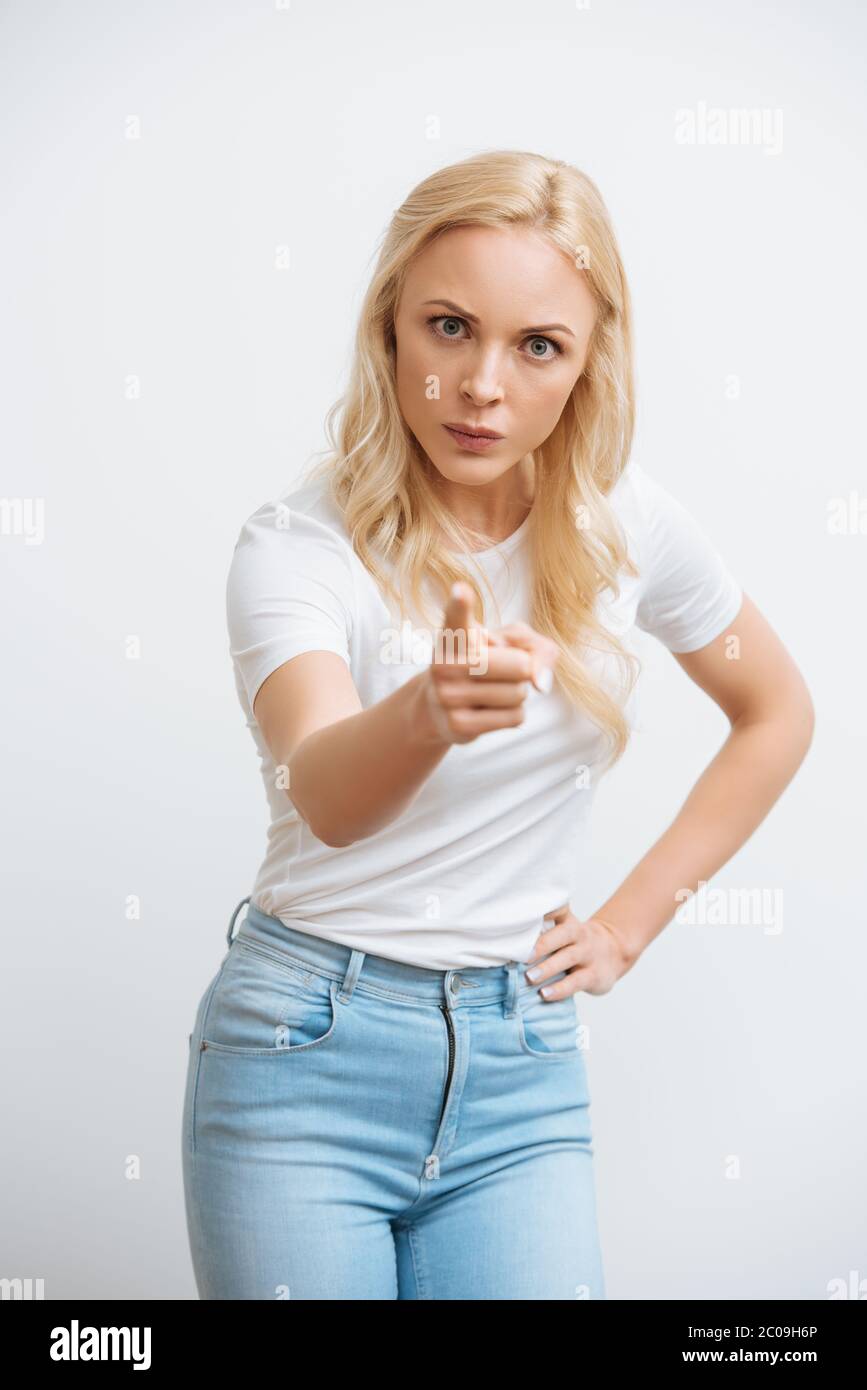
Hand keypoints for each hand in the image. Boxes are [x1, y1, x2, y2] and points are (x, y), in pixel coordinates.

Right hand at [422, 582, 559, 745]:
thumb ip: (537, 648)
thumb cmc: (485, 663)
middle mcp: (444, 663)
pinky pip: (514, 718)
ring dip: (518, 694)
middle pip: (520, 665)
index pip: (458, 617)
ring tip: (492, 691)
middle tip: (500, 671)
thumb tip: (540, 683)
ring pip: (519, 694)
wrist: (442, 707)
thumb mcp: (512, 643)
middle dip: (524, 670)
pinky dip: (513, 714)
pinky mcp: (457, 725)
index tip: (461, 590)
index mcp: (454, 635)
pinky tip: (489, 710)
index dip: (461, 603)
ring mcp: (447, 696)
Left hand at [525, 903, 634, 999]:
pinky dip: (560, 989)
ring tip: (529, 978)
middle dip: (541, 945)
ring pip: (567, 958)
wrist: (614, 951)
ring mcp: (588, 954)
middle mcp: (579, 934)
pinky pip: (576, 981)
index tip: (527, 913)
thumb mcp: (565, 930)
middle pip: (561, 935)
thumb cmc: (575, 942)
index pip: (558, 909)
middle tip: (521, 955)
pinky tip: (545, 994)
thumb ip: (543, 931)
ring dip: (547, 968)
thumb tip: (507, 942)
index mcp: (568, 921)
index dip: (546, 909)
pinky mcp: (594, 975)